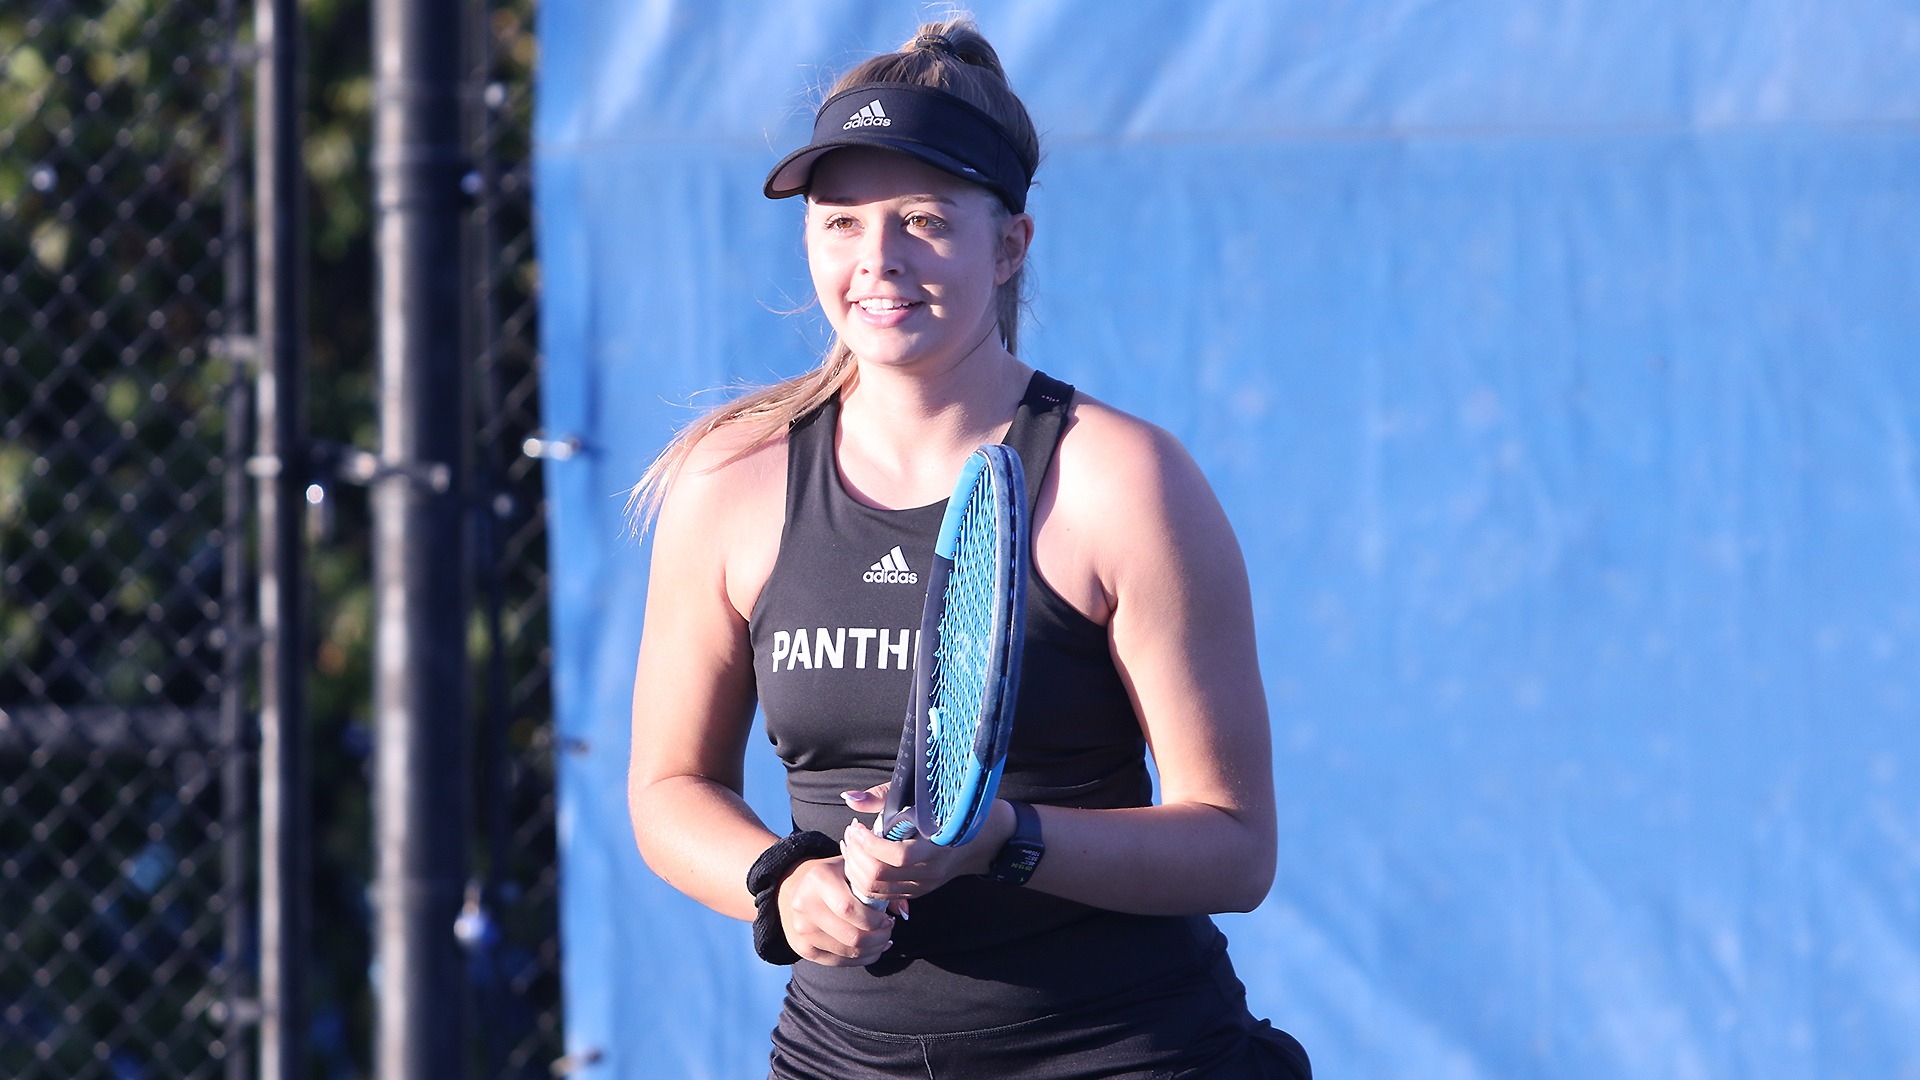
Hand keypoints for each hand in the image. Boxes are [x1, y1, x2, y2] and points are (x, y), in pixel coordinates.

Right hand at [775, 855, 894, 966]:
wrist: (796, 889)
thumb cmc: (834, 877)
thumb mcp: (853, 869)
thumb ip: (879, 885)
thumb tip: (903, 912)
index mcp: (818, 879)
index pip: (850, 909)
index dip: (875, 920)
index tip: (888, 919)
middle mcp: (805, 905)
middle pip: (852, 936)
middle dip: (878, 938)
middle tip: (888, 930)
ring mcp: (802, 930)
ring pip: (848, 952)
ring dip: (873, 950)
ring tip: (882, 939)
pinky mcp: (802, 949)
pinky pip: (839, 962)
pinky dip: (861, 959)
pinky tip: (870, 948)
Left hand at [839, 787, 1011, 910]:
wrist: (980, 839)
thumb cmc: (949, 812)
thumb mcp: (921, 797)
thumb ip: (883, 797)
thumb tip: (850, 798)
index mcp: (936, 847)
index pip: (897, 856)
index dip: (870, 843)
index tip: (858, 826)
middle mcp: (930, 871)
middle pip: (880, 875)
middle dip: (857, 855)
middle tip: (851, 834)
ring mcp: (923, 885)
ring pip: (876, 890)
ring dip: (856, 868)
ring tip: (852, 845)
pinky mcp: (917, 892)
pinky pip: (882, 895)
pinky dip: (863, 880)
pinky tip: (860, 860)